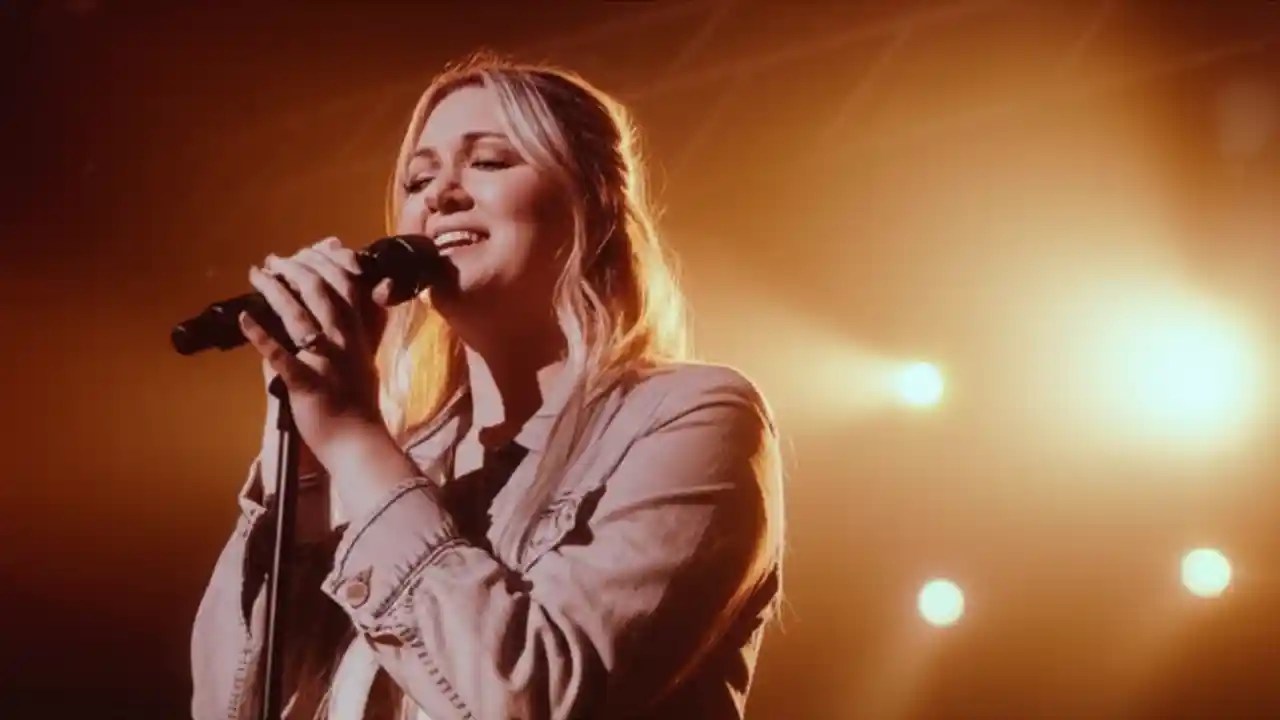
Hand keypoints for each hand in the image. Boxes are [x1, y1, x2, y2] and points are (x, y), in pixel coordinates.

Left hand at [239, 237, 398, 471]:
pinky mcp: (307, 384)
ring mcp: (326, 361)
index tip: (300, 253)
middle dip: (293, 268)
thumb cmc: (358, 402)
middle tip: (271, 261)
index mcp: (357, 333)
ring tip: (256, 275)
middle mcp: (343, 340)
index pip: (344, 283)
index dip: (321, 262)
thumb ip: (357, 329)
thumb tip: (349, 302)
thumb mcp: (364, 357)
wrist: (357, 441)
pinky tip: (244, 318)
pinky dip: (261, 336)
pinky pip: (281, 357)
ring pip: (298, 315)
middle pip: (319, 290)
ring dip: (274, 290)